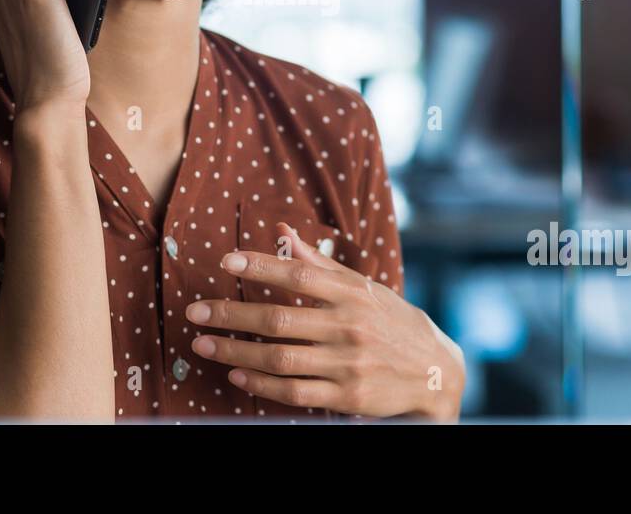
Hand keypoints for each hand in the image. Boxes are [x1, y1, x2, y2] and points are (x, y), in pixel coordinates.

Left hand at [185, 222, 464, 420]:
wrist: (435, 372)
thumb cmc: (390, 322)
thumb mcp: (362, 287)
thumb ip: (318, 264)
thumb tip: (281, 232)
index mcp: (352, 294)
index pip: (298, 276)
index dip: (260, 267)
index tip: (225, 261)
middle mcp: (349, 327)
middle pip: (278, 321)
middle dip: (230, 316)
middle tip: (195, 313)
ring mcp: (348, 364)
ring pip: (279, 359)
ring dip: (235, 352)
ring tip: (203, 344)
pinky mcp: (347, 397)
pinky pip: (294, 392)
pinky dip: (261, 384)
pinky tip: (237, 373)